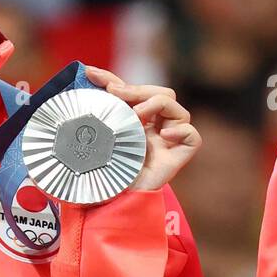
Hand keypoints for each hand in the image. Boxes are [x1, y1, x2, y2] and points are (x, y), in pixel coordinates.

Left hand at [83, 67, 201, 190]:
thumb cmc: (104, 172)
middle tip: (116, 93)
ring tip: (136, 114)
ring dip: (157, 104)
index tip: (91, 74)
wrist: (111, 201)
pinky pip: (193, 136)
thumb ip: (96, 113)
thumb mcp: (97, 137)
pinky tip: (162, 135)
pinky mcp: (180, 155)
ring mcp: (169, 141)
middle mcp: (156, 128)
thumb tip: (83, 83)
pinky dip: (181, 130)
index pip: (132, 91)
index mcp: (136, 121)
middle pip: (162, 93)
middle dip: (138, 89)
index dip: (114, 79)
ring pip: (178, 109)